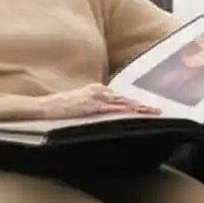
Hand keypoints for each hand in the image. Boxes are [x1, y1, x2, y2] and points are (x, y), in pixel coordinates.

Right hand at [38, 84, 158, 119]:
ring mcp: (96, 97)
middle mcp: (99, 90)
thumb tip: (106, 113)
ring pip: (123, 101)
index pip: (120, 97)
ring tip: (154, 113)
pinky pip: (112, 107)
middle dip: (142, 105)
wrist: (44, 107)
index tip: (149, 108)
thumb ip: (94, 106)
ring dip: (139, 107)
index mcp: (97, 89)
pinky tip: (135, 112)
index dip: (135, 103)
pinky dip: (125, 109)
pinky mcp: (92, 105)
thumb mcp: (80, 103)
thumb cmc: (60, 107)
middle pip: (125, 98)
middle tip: (158, 111)